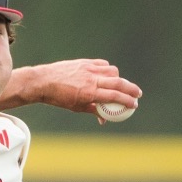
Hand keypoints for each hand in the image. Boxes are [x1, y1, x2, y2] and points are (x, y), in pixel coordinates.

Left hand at [3, 59, 141, 118]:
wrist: (43, 81)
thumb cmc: (58, 98)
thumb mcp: (76, 107)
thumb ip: (93, 110)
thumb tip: (104, 118)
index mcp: (89, 93)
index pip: (114, 96)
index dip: (127, 100)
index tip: (134, 104)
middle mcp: (91, 79)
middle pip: (118, 83)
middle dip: (131, 89)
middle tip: (137, 94)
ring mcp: (89, 69)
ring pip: (112, 71)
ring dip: (119, 79)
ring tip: (119, 86)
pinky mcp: (85, 62)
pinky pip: (103, 64)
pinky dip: (108, 70)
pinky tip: (107, 75)